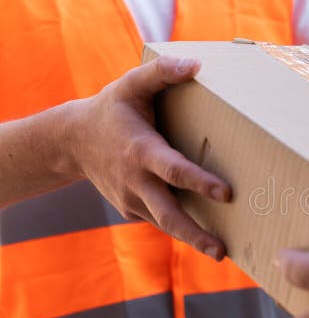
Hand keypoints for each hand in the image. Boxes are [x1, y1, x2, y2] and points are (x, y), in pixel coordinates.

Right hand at [67, 56, 231, 259]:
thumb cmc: (112, 109)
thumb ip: (163, 72)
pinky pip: (160, 220)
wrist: (73, 141)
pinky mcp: (132, 210)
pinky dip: (182, 229)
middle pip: (168, 215)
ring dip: (192, 239)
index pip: (174, 171)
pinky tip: (206, 236)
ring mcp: (132, 200)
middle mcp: (136, 181)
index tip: (226, 193)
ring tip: (221, 252)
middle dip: (195, 235)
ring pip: (165, 223)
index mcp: (141, 151)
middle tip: (222, 251)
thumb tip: (197, 65)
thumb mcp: (132, 84)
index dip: (199, 182)